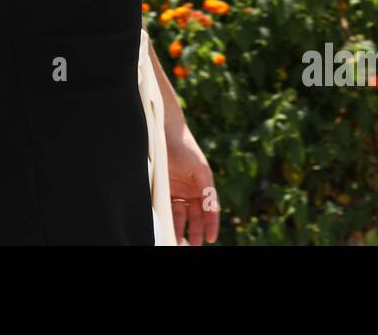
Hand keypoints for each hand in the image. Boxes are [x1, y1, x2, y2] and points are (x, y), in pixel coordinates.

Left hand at [164, 126, 219, 244]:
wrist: (165, 133)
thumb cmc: (186, 149)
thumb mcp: (200, 170)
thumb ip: (207, 191)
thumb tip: (214, 210)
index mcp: (203, 186)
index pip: (209, 211)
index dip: (211, 225)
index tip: (211, 238)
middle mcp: (191, 191)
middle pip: (194, 216)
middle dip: (194, 231)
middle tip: (192, 245)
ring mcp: (176, 190)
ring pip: (179, 215)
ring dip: (179, 228)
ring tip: (178, 241)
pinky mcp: (163, 189)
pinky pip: (166, 207)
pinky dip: (168, 218)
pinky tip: (166, 228)